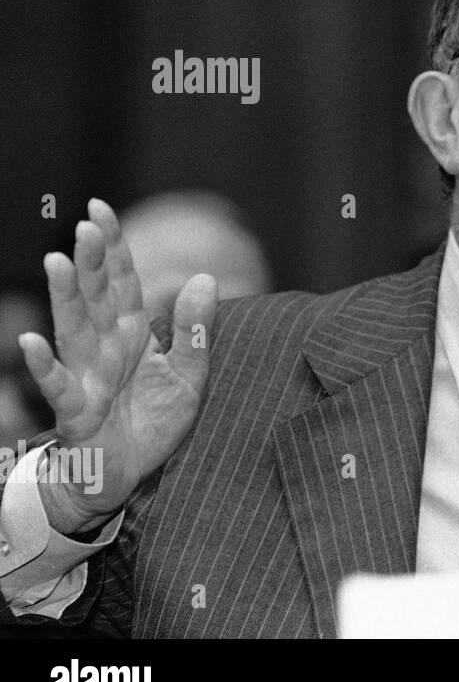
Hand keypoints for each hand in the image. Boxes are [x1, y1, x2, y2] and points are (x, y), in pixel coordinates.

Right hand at [16, 199, 217, 535]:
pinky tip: (31, 343)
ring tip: (57, 262)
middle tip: (84, 224)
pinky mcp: (77, 411)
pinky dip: (44, 365)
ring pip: (73, 329)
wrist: (127, 473)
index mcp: (131, 332)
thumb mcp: (189, 373)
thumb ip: (195, 329)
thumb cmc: (153, 419)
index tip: (99, 208)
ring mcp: (87, 376)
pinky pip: (58, 385)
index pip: (122, 280)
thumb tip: (205, 276)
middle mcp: (105, 347)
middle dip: (90, 261)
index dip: (112, 246)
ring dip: (64, 297)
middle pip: (96, 296)